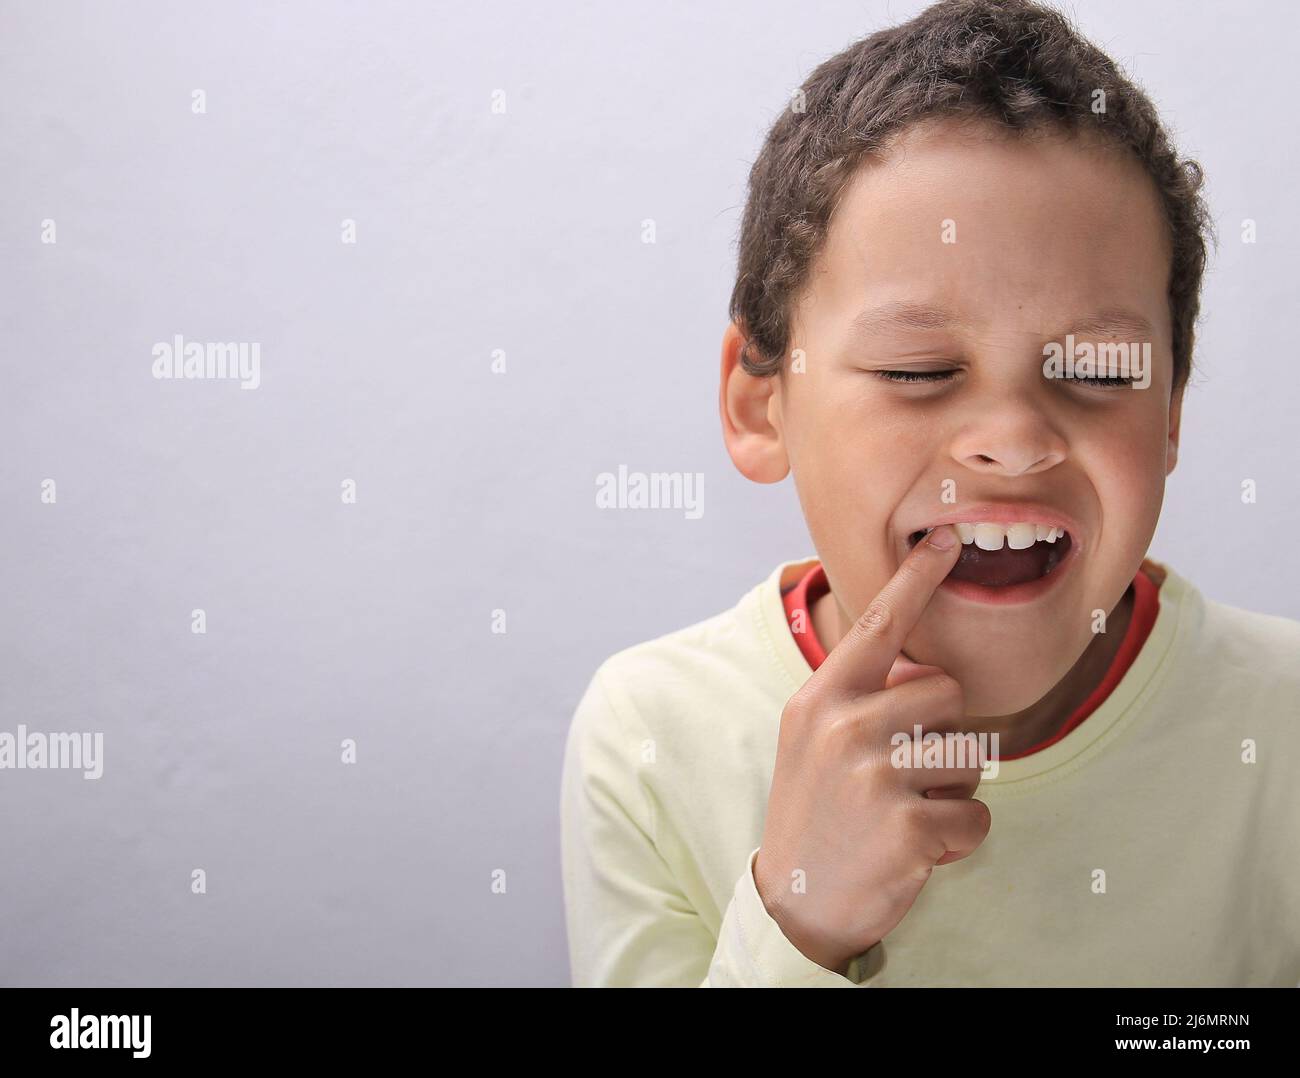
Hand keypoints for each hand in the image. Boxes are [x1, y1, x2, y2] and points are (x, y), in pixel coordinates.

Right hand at [754, 526, 991, 973]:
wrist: (795, 900)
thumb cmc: (816, 811)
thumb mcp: (812, 741)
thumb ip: (856, 698)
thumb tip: (917, 666)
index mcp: (821, 699)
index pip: (876, 626)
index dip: (915, 580)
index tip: (945, 540)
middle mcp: (844, 726)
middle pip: (946, 692)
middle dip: (941, 733)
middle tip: (901, 776)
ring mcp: (873, 775)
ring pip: (970, 755)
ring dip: (952, 789)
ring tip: (904, 812)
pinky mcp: (906, 826)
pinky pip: (976, 816)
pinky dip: (958, 839)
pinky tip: (915, 849)